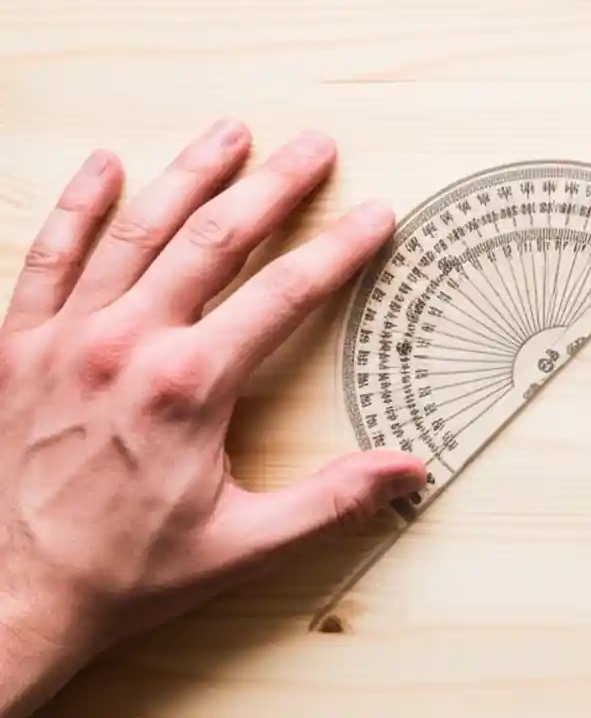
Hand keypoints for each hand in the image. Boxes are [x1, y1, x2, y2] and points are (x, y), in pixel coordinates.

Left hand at [0, 121, 426, 716]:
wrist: (12, 600)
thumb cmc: (124, 574)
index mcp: (188, 386)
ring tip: (232, 132)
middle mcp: (126, 344)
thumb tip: (408, 471)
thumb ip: (332, 500)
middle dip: (273, 187)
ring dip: (190, 175)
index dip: (338, 250)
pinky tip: (104, 168)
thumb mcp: (245, 546)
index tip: (373, 216)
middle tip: (313, 148)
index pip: (284, 294)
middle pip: (214, 240)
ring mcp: (66, 338)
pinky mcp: (19, 346)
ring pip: (137, 231)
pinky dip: (77, 207)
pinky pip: (48, 256)